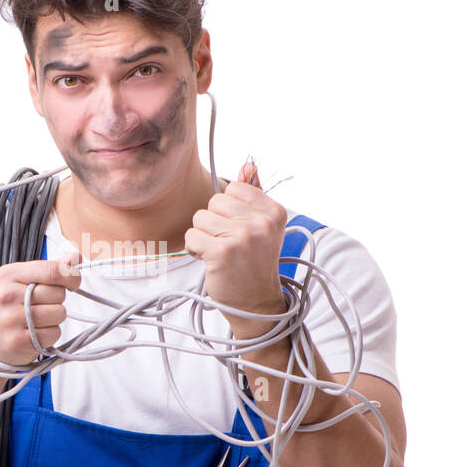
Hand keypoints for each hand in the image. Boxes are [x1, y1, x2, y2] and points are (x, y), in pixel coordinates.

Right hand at [0, 253, 81, 365]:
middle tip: (42, 305)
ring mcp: (11, 319)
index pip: (51, 271)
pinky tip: (36, 332)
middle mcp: (8, 295)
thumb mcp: (20, 281)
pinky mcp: (18, 341)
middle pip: (58, 293)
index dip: (70, 276)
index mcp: (9, 274)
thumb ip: (48, 269)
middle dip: (57, 300)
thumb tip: (75, 257)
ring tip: (38, 319)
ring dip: (55, 318)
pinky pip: (54, 333)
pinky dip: (51, 334)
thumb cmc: (7, 307)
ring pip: (59, 313)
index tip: (73, 281)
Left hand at [184, 161, 287, 318]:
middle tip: (229, 244)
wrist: (256, 303)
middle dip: (214, 223)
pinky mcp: (222, 252)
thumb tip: (248, 162)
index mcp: (274, 211)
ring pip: (200, 218)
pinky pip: (192, 236)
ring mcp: (242, 237)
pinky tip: (211, 261)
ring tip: (220, 253)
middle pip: (214, 201)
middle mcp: (261, 222)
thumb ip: (255, 193)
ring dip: (204, 237)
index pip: (234, 187)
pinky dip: (195, 249)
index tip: (239, 229)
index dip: (228, 209)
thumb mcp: (263, 226)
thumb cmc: (255, 263)